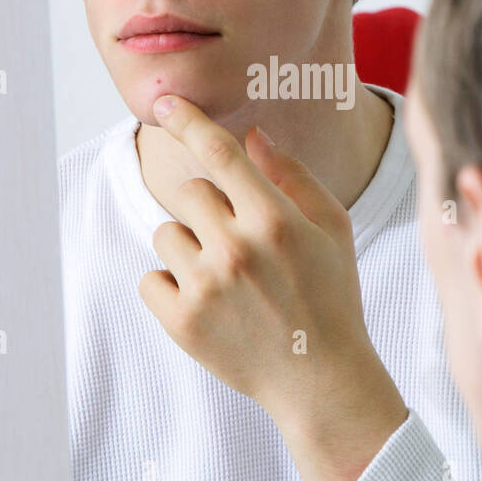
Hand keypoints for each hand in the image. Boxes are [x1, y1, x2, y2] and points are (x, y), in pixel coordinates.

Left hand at [137, 95, 407, 480]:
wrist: (321, 379)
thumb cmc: (332, 297)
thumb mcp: (331, 229)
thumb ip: (293, 176)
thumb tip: (253, 134)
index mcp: (275, 219)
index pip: (219, 150)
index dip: (188, 119)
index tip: (165, 101)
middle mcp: (236, 247)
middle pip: (189, 191)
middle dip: (209, 208)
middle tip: (238, 241)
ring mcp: (205, 286)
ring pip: (166, 233)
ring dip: (189, 247)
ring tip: (227, 279)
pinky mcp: (182, 321)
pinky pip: (150, 278)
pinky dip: (171, 286)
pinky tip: (208, 303)